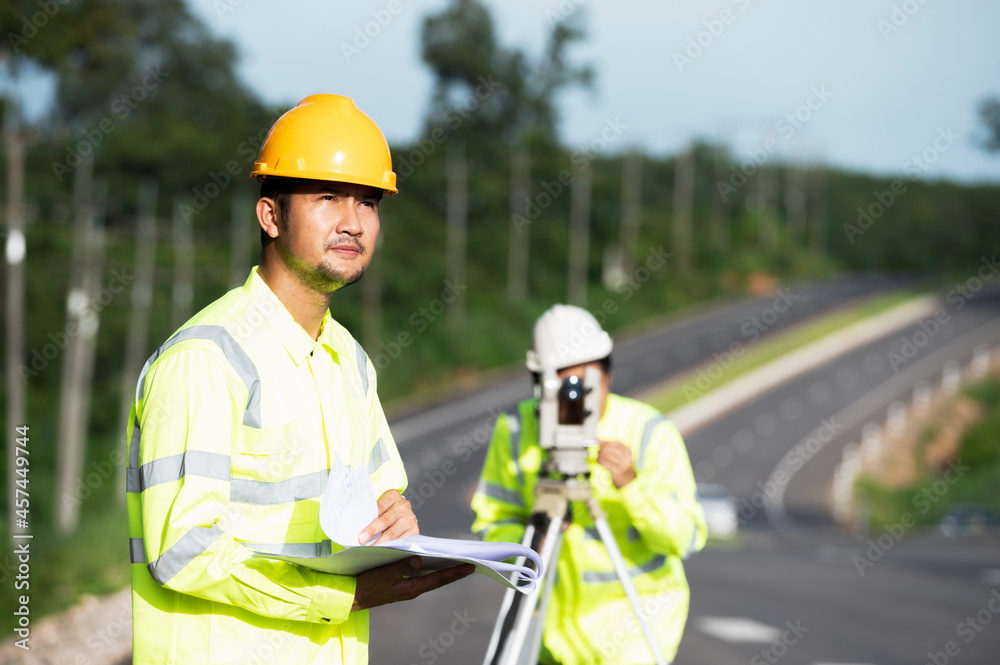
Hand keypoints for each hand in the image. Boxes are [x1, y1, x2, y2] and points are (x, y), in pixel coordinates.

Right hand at [351, 556, 474, 610]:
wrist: (352, 597)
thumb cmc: (367, 585)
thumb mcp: (384, 574)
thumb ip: (402, 566)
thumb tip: (419, 559)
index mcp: (412, 588)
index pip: (439, 579)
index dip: (455, 572)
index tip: (470, 566)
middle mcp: (412, 589)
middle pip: (438, 579)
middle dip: (454, 572)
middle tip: (469, 564)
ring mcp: (406, 588)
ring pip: (430, 578)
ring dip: (442, 571)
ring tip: (455, 562)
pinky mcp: (400, 585)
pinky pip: (420, 577)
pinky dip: (429, 570)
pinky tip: (431, 563)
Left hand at [358, 490, 418, 544]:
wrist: (401, 512)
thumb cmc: (386, 510)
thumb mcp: (380, 506)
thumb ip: (372, 514)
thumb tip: (358, 528)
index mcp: (393, 496)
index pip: (379, 507)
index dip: (369, 521)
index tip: (361, 534)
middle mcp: (403, 506)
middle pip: (385, 521)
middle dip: (372, 532)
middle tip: (363, 541)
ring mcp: (410, 518)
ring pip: (392, 533)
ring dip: (380, 542)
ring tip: (371, 549)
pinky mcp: (414, 530)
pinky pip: (401, 541)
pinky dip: (391, 547)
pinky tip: (383, 551)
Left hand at [596, 440, 635, 488]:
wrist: (628, 481)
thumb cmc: (622, 467)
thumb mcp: (619, 455)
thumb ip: (609, 446)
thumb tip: (598, 439)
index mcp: (628, 452)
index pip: (618, 444)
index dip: (607, 442)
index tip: (599, 441)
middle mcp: (627, 459)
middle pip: (613, 450)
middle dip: (603, 448)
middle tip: (597, 448)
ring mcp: (623, 466)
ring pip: (610, 457)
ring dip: (601, 455)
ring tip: (597, 455)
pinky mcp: (618, 473)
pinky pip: (607, 465)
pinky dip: (601, 462)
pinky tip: (598, 461)